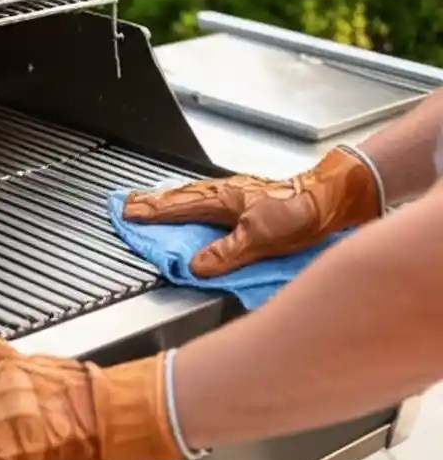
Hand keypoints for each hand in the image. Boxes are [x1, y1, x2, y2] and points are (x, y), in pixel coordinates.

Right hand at [123, 147, 380, 276]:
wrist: (334, 196)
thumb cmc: (299, 212)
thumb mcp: (260, 239)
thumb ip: (225, 253)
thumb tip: (195, 265)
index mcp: (222, 201)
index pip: (177, 208)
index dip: (151, 212)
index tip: (126, 213)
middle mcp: (225, 193)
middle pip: (180, 196)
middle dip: (152, 201)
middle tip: (128, 203)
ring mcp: (237, 193)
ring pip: (193, 195)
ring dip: (169, 199)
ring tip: (152, 203)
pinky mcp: (249, 198)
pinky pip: (208, 198)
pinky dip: (191, 201)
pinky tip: (194, 205)